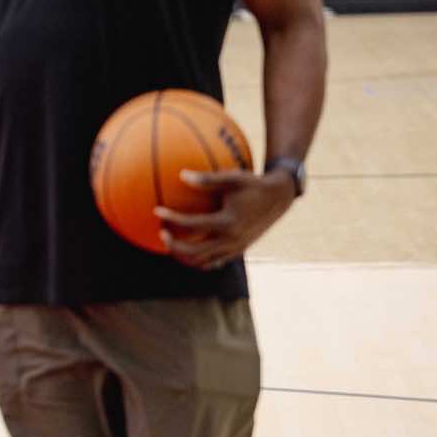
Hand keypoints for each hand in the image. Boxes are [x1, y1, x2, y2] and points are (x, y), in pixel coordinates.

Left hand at [155, 169, 297, 269]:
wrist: (279, 198)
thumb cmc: (253, 184)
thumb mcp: (232, 178)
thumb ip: (207, 179)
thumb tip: (182, 175)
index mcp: (227, 222)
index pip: (192, 225)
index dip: (172, 219)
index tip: (157, 210)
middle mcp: (231, 240)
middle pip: (194, 252)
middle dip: (173, 246)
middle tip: (160, 233)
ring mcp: (235, 248)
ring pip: (203, 261)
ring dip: (184, 255)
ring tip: (170, 242)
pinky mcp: (238, 251)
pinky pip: (214, 261)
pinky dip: (199, 258)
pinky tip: (189, 247)